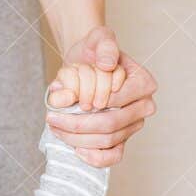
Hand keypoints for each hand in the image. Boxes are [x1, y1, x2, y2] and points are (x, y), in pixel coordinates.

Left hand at [45, 26, 157, 166]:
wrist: (88, 64)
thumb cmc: (95, 52)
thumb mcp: (99, 38)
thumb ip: (105, 45)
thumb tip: (107, 65)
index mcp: (144, 83)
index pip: (115, 100)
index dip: (90, 102)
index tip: (69, 100)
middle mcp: (143, 106)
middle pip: (110, 125)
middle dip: (77, 124)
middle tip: (52, 118)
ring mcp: (133, 125)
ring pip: (106, 141)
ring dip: (77, 138)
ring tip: (56, 126)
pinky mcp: (123, 140)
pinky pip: (112, 156)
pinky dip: (93, 157)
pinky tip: (76, 149)